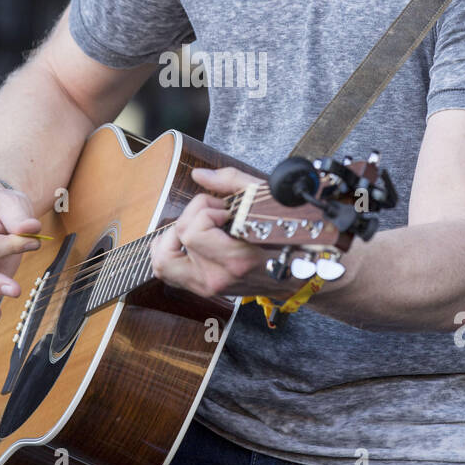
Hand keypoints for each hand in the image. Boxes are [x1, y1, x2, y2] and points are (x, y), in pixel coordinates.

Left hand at [149, 166, 302, 300]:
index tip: (225, 209)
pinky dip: (170, 252)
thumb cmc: (290, 235)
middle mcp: (217, 278)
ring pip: (162, 263)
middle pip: (171, 245)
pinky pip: (169, 272)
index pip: (192, 231)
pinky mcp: (204, 289)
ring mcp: (209, 288)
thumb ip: (230, 182)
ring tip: (194, 227)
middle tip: (211, 216)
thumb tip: (199, 175)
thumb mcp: (266, 200)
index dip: (203, 210)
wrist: (303, 275)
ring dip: (170, 239)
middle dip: (187, 219)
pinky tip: (187, 240)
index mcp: (235, 260)